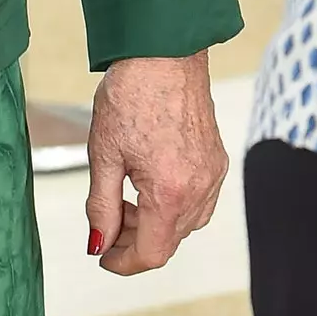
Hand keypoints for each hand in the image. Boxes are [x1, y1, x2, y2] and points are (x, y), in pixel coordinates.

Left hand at [85, 51, 226, 274]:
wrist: (164, 53)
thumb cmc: (132, 94)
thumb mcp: (103, 155)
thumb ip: (101, 206)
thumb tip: (98, 242)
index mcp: (171, 192)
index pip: (152, 253)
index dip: (124, 262)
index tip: (104, 256)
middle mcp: (200, 188)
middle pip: (169, 240)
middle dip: (135, 240)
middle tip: (105, 224)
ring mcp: (213, 175)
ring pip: (185, 223)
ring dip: (154, 223)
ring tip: (124, 198)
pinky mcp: (217, 160)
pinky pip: (199, 200)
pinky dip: (173, 204)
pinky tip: (148, 184)